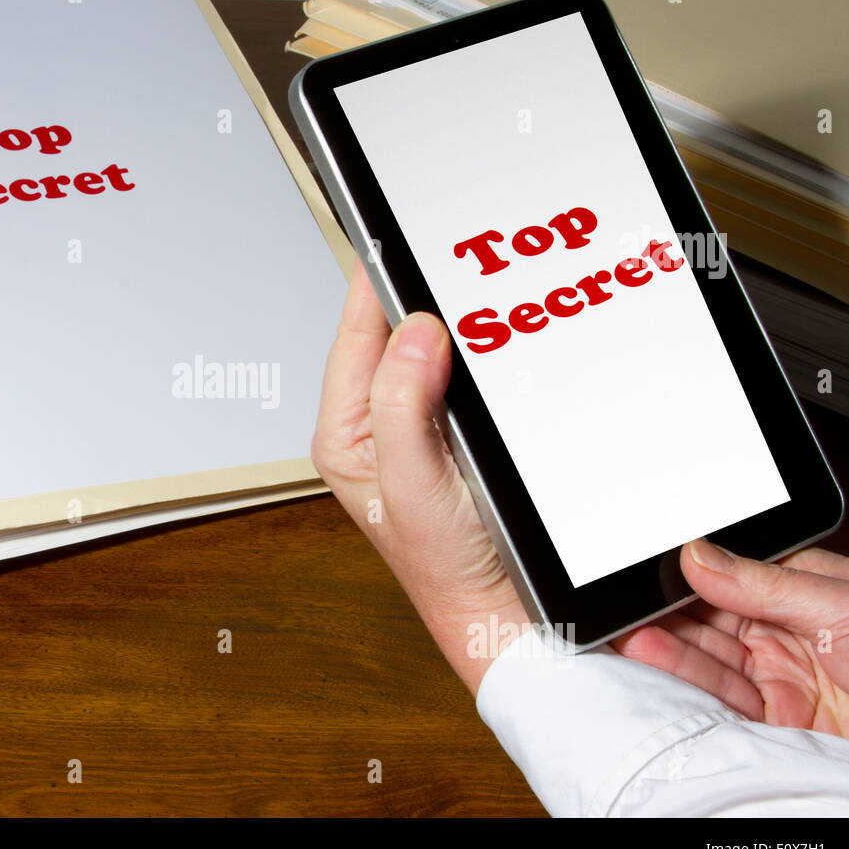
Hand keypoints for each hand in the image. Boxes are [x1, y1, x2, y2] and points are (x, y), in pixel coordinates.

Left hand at [312, 262, 526, 693]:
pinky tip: (495, 338)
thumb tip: (411, 334)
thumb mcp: (413, 484)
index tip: (396, 238)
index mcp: (345, 434)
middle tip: (446, 253)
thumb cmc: (446, 566)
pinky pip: (459, 373)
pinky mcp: (453, 430)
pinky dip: (477, 351)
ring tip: (471, 285)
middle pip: (388, 334)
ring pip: (426, 349)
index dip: (376, 283)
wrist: (502, 609)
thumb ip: (402, 407)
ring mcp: (416, 425)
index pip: (354, 336)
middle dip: (416, 294)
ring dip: (449, 321)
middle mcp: (374, 425)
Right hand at [614, 539, 848, 751]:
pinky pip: (724, 708)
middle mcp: (786, 632)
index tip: (636, 581)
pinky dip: (690, 694)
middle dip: (662, 617)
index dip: (677, 581)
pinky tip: (661, 674)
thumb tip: (696, 552)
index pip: (722, 579)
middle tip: (619, 613)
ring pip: (709, 665)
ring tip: (629, 638)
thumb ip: (760, 582)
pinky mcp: (783, 726)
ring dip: (668, 653)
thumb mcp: (840, 604)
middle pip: (707, 623)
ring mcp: (784, 681)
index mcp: (800, 590)